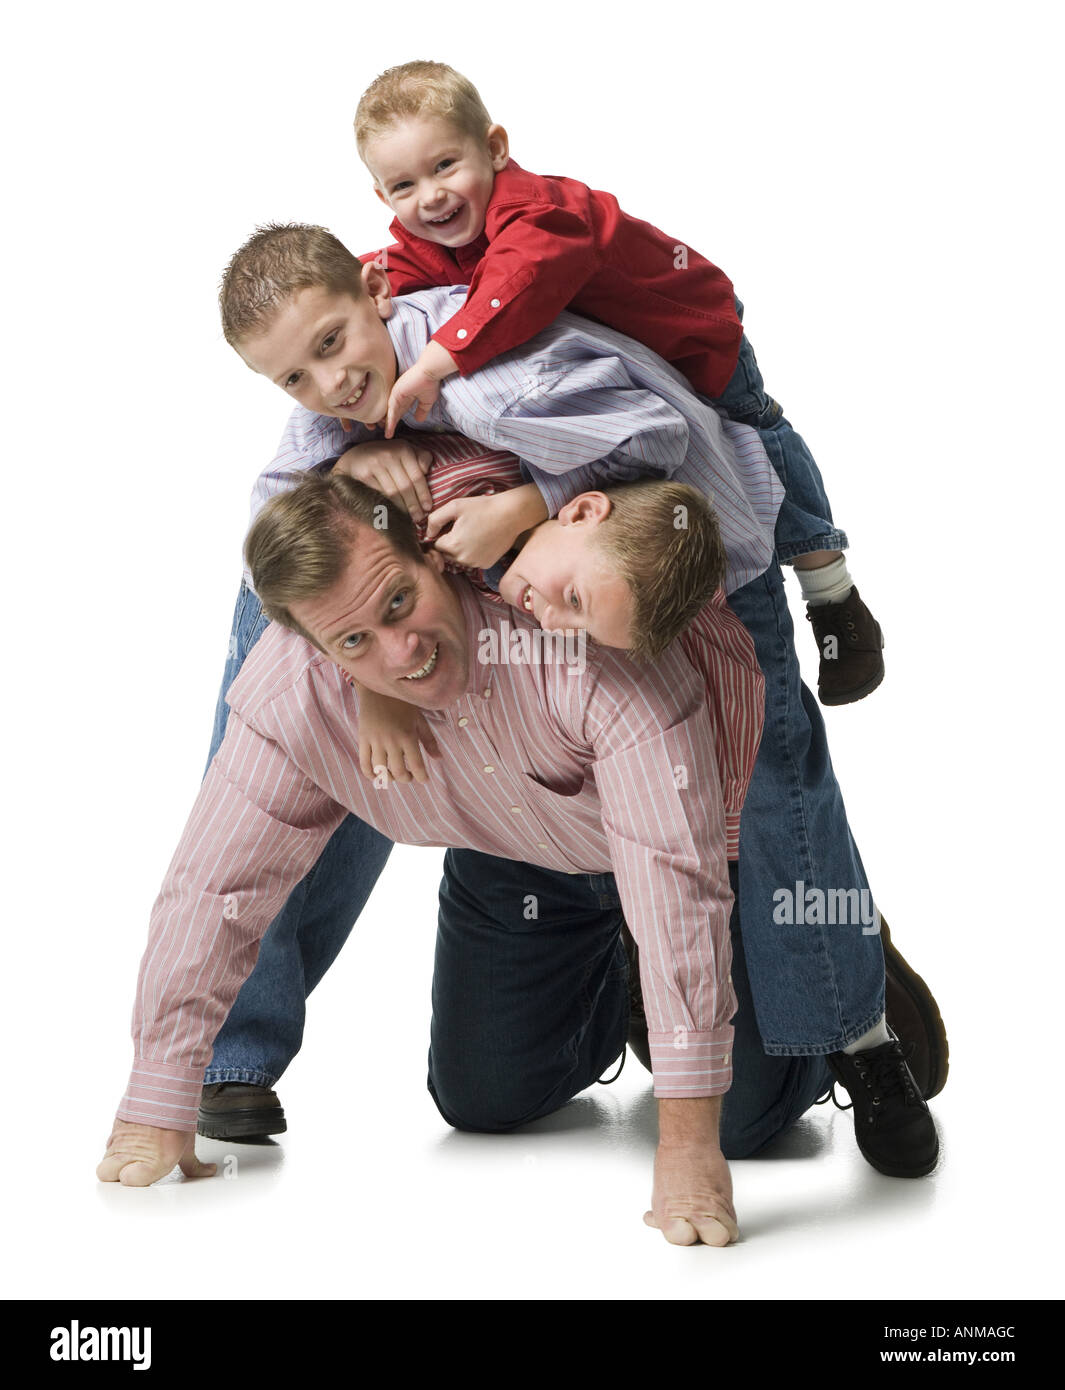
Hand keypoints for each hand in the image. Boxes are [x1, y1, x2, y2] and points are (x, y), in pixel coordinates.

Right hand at [96, 1120, 216, 1186]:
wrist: (166, 1088)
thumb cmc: (177, 1117)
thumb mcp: (188, 1144)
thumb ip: (193, 1165)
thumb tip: (208, 1171)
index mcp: (154, 1162)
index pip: (128, 1182)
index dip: (133, 1179)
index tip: (142, 1175)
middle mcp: (133, 1153)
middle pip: (106, 1174)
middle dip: (115, 1175)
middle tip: (130, 1169)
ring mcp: (121, 1140)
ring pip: (105, 1160)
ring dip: (115, 1161)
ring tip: (131, 1154)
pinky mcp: (115, 1128)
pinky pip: (109, 1144)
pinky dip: (117, 1145)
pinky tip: (131, 1140)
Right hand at [333, 438, 434, 521]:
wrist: (356, 456)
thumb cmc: (387, 457)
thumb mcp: (405, 451)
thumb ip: (421, 458)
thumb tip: (427, 471)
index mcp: (403, 449)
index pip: (417, 476)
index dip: (423, 494)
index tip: (428, 508)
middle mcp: (389, 454)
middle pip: (405, 486)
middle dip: (413, 505)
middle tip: (418, 518)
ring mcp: (375, 464)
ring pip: (392, 493)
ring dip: (402, 508)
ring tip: (408, 519)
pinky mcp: (364, 474)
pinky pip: (379, 495)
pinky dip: (387, 506)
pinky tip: (393, 513)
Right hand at [357, 688, 441, 784]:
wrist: (378, 688)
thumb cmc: (402, 704)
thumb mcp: (419, 719)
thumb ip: (429, 740)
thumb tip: (438, 759)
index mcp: (408, 735)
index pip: (416, 765)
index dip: (422, 777)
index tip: (424, 779)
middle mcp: (391, 740)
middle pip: (398, 771)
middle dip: (406, 778)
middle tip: (409, 776)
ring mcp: (376, 741)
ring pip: (381, 770)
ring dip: (389, 778)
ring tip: (394, 775)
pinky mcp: (363, 739)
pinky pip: (364, 763)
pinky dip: (369, 774)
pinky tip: (376, 776)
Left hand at [385, 365, 441, 437]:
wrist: (429, 372)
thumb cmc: (430, 382)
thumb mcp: (427, 401)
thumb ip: (422, 410)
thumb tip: (419, 420)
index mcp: (405, 395)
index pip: (399, 410)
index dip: (396, 419)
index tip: (394, 428)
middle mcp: (399, 395)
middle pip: (393, 411)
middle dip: (390, 423)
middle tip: (387, 433)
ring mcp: (396, 393)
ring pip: (391, 411)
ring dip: (389, 423)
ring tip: (388, 434)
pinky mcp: (396, 393)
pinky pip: (392, 409)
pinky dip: (390, 419)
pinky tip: (389, 427)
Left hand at [424, 493, 520, 570]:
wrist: (511, 514)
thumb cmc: (483, 507)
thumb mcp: (454, 506)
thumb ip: (434, 519)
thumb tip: (428, 533)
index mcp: (453, 545)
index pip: (436, 544)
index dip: (442, 533)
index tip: (453, 525)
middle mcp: (463, 559)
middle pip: (447, 554)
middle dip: (451, 543)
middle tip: (463, 528)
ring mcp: (476, 564)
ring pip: (459, 559)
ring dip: (462, 549)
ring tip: (474, 533)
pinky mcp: (486, 565)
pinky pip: (472, 561)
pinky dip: (474, 553)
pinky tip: (482, 540)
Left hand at [645, 1141, 738, 1245]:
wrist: (689, 1142)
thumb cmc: (673, 1164)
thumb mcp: (660, 1194)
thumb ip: (662, 1215)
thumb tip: (656, 1223)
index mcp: (670, 1214)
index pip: (682, 1240)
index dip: (685, 1238)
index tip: (685, 1233)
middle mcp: (694, 1212)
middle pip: (713, 1241)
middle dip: (709, 1238)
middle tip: (702, 1229)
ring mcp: (713, 1206)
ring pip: (728, 1234)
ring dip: (722, 1230)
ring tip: (712, 1220)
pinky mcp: (727, 1199)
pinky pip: (732, 1221)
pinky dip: (727, 1219)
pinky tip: (717, 1211)